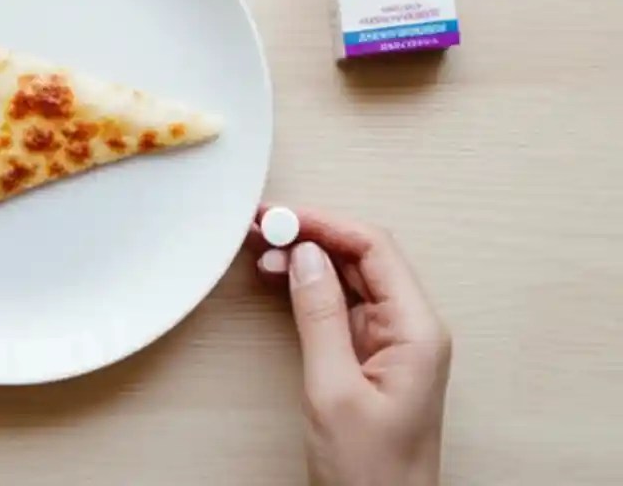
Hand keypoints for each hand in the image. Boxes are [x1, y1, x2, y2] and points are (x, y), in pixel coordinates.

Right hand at [249, 207, 451, 485]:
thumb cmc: (370, 471)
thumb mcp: (333, 388)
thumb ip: (319, 316)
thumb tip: (304, 256)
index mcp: (416, 330)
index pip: (374, 249)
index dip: (325, 224)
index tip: (279, 216)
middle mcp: (411, 328)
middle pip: (363, 257)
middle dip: (311, 234)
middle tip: (260, 226)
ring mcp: (392, 342)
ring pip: (350, 277)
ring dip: (307, 257)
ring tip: (260, 247)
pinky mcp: (371, 357)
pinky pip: (342, 305)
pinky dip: (309, 286)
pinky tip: (280, 277)